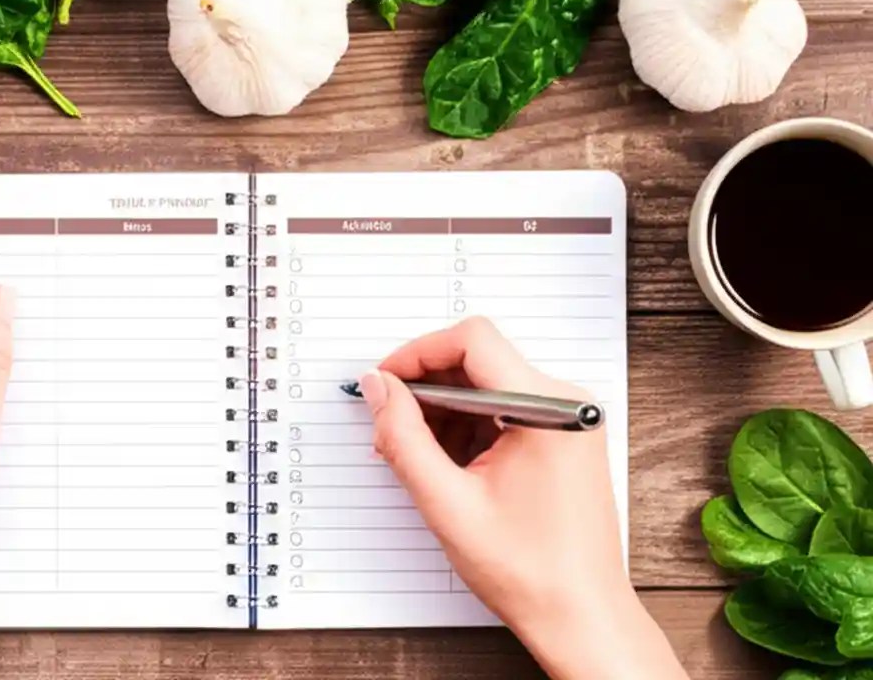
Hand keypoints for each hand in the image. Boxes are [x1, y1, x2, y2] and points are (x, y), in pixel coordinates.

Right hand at [361, 317, 686, 679]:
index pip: (472, 340)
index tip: (385, 381)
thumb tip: (378, 388)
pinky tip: (443, 466)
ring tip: (413, 457)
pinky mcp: (561, 440)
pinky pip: (503, 412)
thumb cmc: (530, 571)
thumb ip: (403, 436)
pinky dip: (466, 430)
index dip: (418, 353)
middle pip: (478, 361)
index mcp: (548, 408)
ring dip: (443, 413)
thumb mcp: (447, 502)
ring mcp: (567, 421)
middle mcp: (566, 403)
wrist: (580, 617)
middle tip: (388, 426)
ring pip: (487, 388)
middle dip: (425, 390)